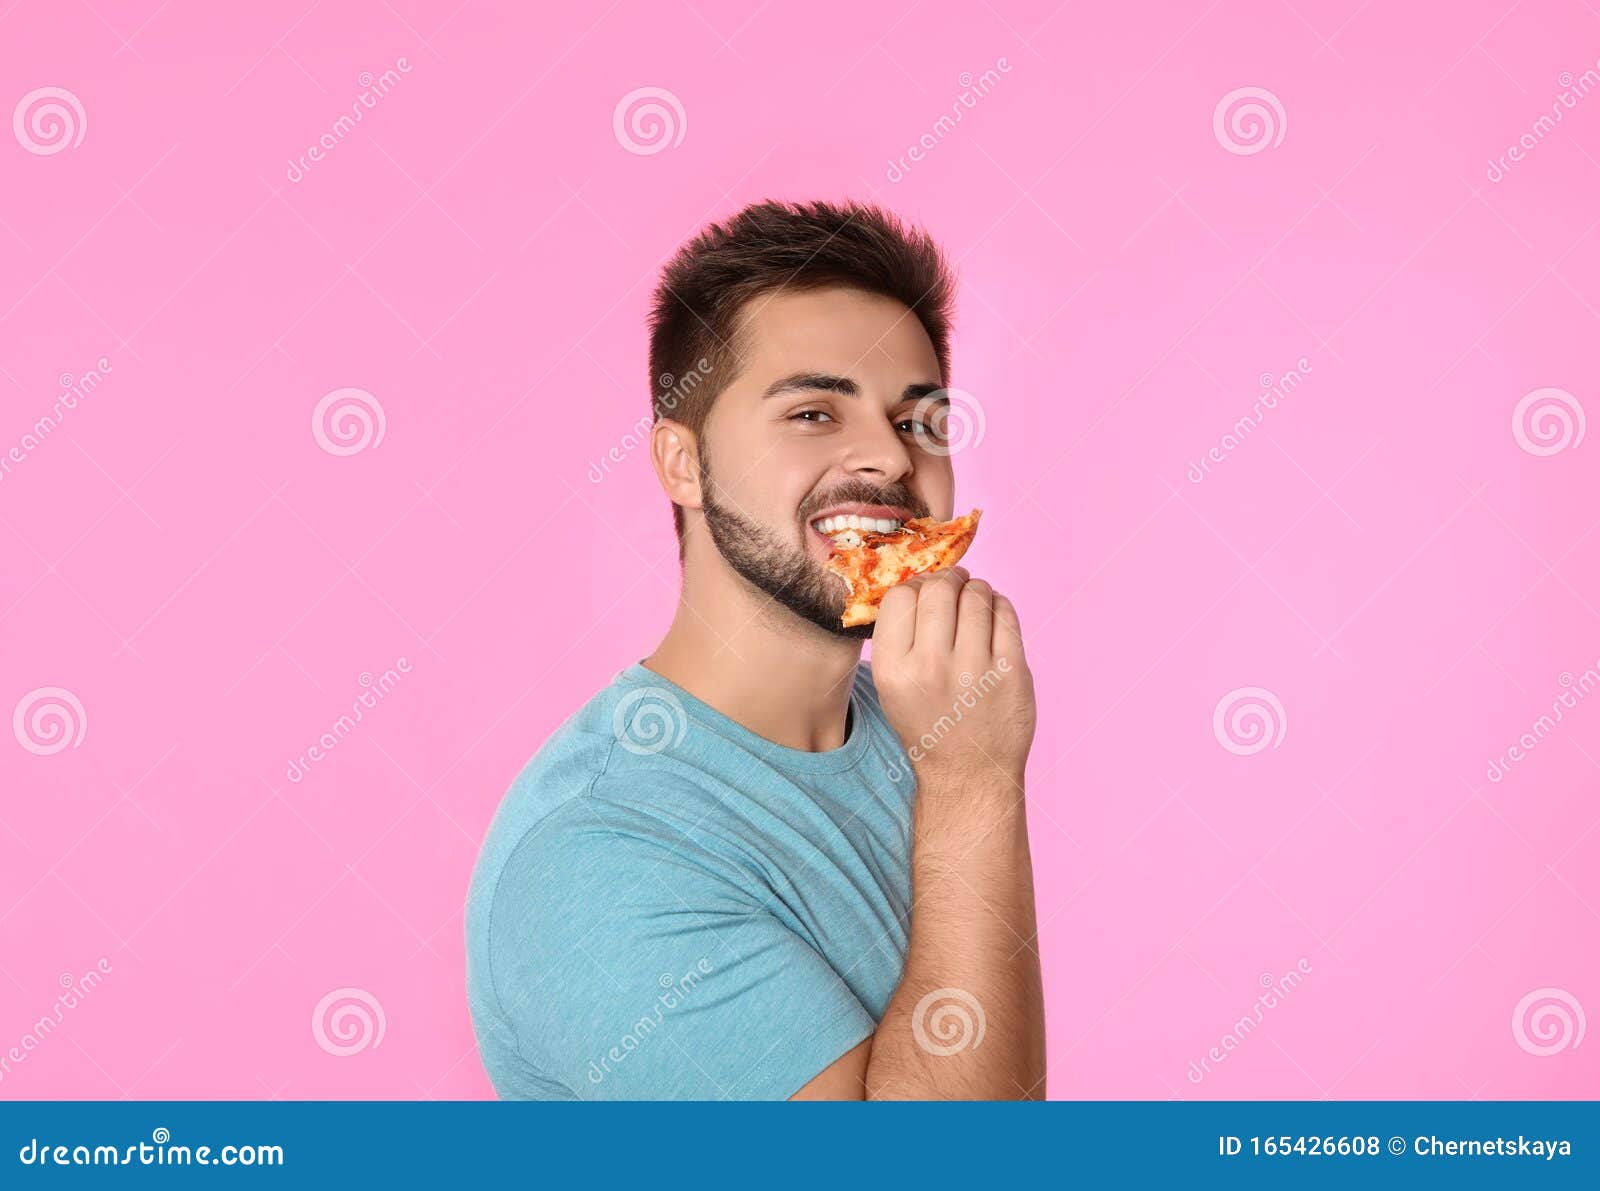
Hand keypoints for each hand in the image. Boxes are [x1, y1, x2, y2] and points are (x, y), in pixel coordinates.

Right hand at [871, 567, 1035, 788]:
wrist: (968, 773)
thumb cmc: (928, 723)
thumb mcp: (893, 687)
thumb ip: (898, 637)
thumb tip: (918, 581)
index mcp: (894, 670)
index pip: (900, 596)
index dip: (914, 586)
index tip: (925, 591)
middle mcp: (931, 667)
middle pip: (938, 588)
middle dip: (948, 580)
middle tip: (955, 585)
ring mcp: (974, 670)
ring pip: (976, 594)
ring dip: (976, 589)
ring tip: (975, 600)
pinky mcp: (1011, 672)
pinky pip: (1006, 614)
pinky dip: (999, 605)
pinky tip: (994, 614)